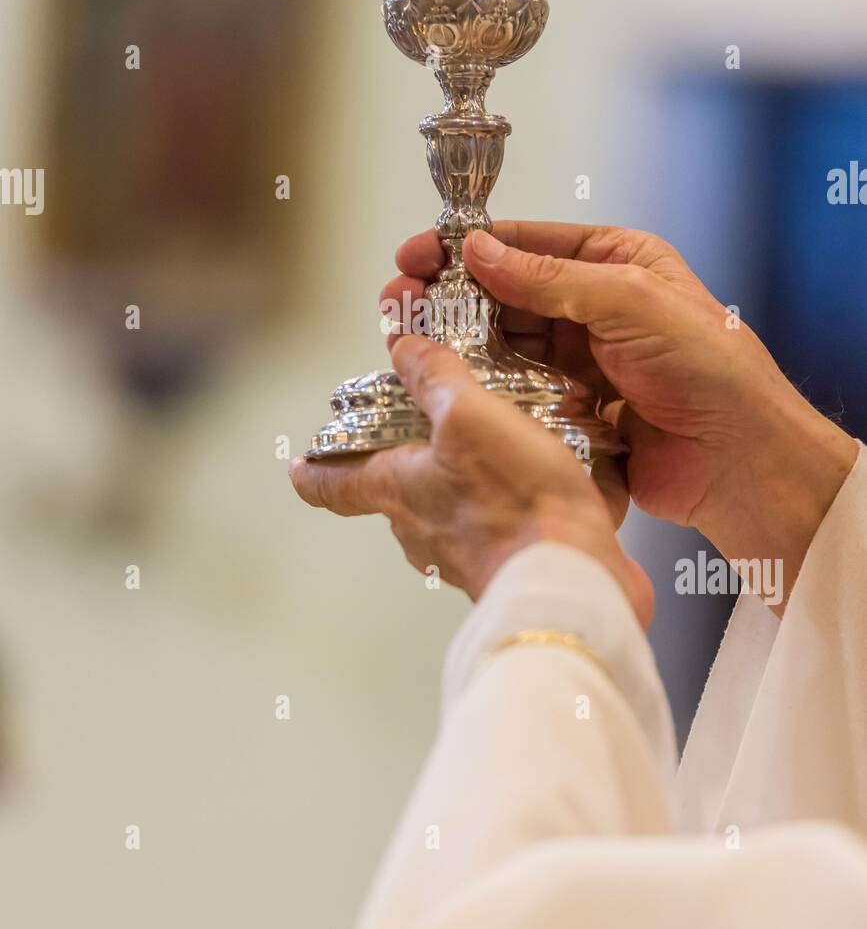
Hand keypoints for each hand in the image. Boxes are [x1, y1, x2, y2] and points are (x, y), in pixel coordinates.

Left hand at [291, 334, 653, 624]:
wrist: (573, 581)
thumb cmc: (515, 501)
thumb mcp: (470, 416)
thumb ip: (435, 379)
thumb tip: (402, 348)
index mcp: (396, 490)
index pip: (333, 484)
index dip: (314, 470)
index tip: (298, 465)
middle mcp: (421, 528)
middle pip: (396, 491)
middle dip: (408, 458)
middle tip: (428, 423)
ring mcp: (465, 553)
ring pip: (449, 506)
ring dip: (466, 477)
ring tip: (501, 441)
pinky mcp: (510, 563)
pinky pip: (500, 523)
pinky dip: (511, 499)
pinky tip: (545, 478)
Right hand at [382, 223, 857, 606]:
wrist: (743, 463)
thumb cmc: (713, 372)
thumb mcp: (631, 302)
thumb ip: (550, 279)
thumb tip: (481, 252)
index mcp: (618, 263)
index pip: (529, 245)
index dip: (470, 247)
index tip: (420, 253)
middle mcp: (596, 308)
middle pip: (507, 295)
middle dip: (453, 297)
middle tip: (399, 300)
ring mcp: (583, 363)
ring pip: (506, 346)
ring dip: (461, 345)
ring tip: (410, 343)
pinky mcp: (573, 412)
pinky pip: (518, 394)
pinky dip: (486, 390)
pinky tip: (450, 388)